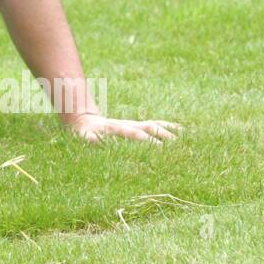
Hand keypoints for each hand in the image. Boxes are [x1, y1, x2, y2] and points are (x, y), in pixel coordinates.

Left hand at [66, 113, 182, 143]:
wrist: (86, 120)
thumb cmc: (84, 132)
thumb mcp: (82, 136)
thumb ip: (88, 138)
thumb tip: (91, 139)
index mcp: (112, 127)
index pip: (127, 131)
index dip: (137, 136)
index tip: (147, 141)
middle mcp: (126, 124)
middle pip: (145, 127)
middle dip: (159, 135)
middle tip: (173, 144)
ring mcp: (132, 124)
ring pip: (152, 125)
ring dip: (166, 131)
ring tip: (182, 139)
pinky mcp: (137, 126)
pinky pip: (154, 125)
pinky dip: (167, 127)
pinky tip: (181, 132)